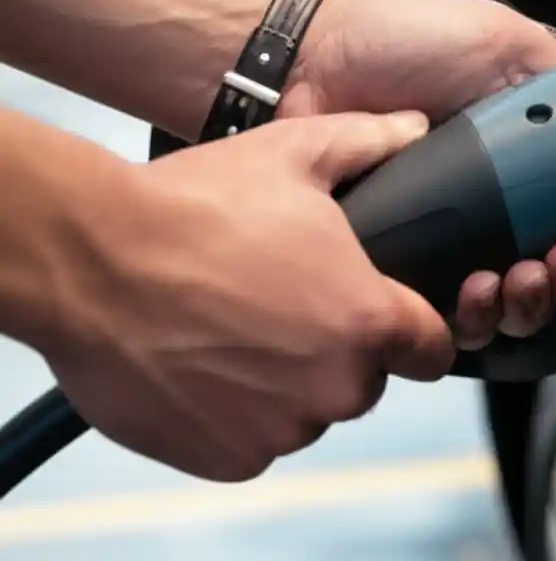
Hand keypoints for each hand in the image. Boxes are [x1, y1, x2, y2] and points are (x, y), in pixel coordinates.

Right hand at [42, 111, 452, 480]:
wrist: (88, 261)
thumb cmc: (194, 207)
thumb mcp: (293, 154)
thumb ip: (369, 143)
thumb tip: (414, 128)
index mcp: (371, 321)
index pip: (434, 350)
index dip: (415, 333)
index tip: (388, 318)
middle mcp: (339, 387)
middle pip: (365, 380)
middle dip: (336, 350)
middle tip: (282, 305)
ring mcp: (283, 431)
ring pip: (307, 411)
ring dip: (285, 383)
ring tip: (232, 329)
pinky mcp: (230, 459)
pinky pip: (253, 442)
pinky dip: (234, 414)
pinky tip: (202, 363)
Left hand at [281, 0, 555, 347]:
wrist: (316, 62)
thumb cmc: (403, 44)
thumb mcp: (503, 40)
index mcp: (522, 165)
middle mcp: (490, 212)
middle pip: (553, 274)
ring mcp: (447, 245)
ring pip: (508, 308)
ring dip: (533, 301)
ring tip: (526, 276)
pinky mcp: (401, 271)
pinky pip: (447, 320)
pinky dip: (475, 315)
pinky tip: (480, 288)